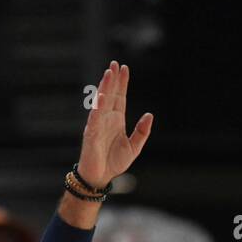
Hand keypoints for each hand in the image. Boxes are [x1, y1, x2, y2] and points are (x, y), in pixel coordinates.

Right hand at [77, 61, 152, 187]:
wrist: (100, 177)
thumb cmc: (114, 162)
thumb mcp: (134, 147)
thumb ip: (142, 132)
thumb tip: (149, 115)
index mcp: (116, 120)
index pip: (119, 97)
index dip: (122, 83)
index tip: (124, 68)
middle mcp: (106, 118)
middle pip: (110, 94)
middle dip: (112, 79)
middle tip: (115, 63)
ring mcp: (98, 124)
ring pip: (102, 101)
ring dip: (105, 87)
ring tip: (109, 72)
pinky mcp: (92, 133)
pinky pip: (95, 116)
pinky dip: (98, 105)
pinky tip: (102, 94)